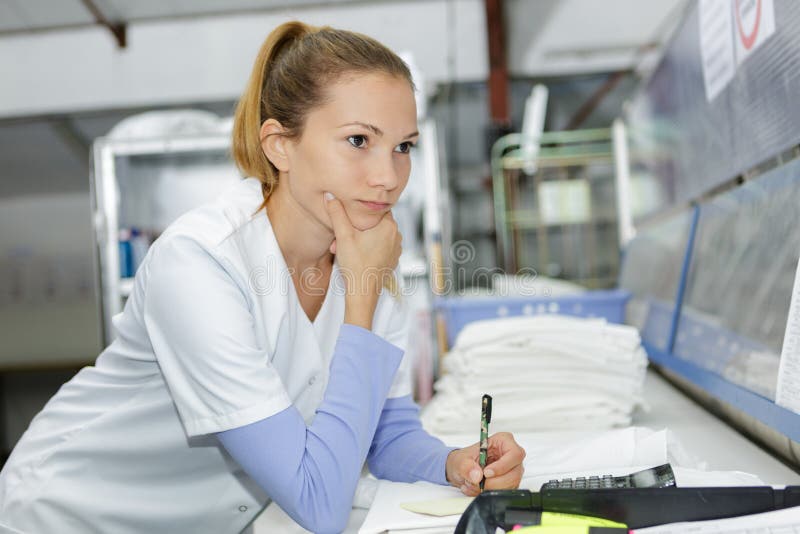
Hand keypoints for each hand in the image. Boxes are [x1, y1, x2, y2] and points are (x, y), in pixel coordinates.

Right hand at [324, 192, 401, 327]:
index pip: (373, 208)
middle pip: (372, 222)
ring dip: (359, 238)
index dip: (356, 214)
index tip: (346, 222)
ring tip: (344, 248)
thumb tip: (330, 195)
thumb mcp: (343, 235)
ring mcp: (396, 247)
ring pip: (375, 235)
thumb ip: (337, 213)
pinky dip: (367, 248)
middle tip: (339, 239)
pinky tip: (355, 255)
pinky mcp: (393, 258)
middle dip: (355, 228)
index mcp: (388, 224)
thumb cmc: (355, 265)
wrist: (363, 293)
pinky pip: (379, 246)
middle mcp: (396, 234)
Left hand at [445, 432, 524, 496]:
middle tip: (478, 482)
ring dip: (489, 488)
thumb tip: (477, 475)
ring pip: (510, 485)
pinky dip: (488, 493)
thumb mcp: (461, 459)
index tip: (487, 473)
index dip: (502, 466)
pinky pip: (504, 492)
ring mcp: (512, 471)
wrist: (462, 470)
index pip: (514, 454)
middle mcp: (511, 456)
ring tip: (474, 484)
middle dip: (493, 482)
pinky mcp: (509, 483)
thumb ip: (466, 466)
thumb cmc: (465, 459)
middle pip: (514, 474)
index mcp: (504, 441)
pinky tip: (477, 488)